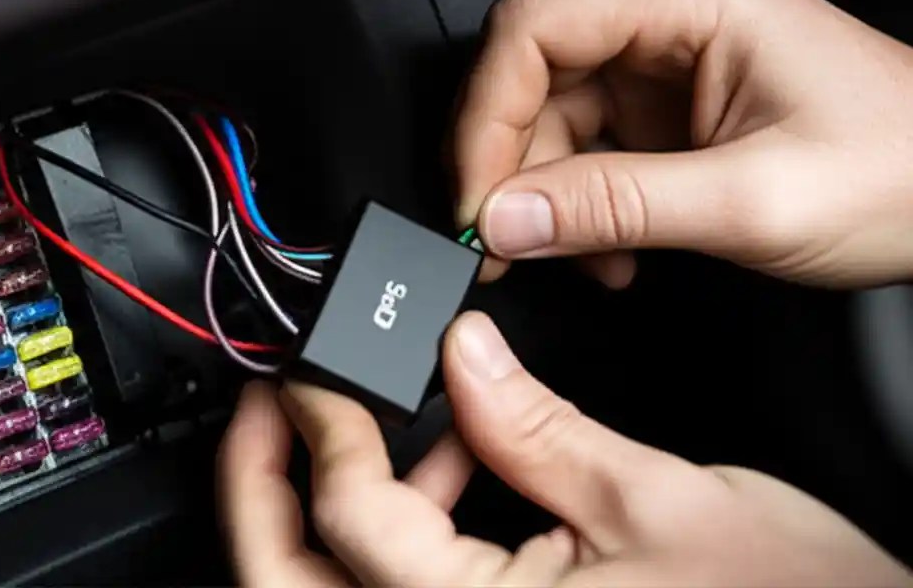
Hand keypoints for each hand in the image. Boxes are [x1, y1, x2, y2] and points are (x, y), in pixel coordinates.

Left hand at [218, 312, 911, 585]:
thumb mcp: (653, 499)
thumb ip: (533, 423)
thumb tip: (458, 352)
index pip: (350, 516)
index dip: (321, 427)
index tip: (312, 371)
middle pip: (294, 578)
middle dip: (263, 490)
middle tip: (269, 413)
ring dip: (332, 508)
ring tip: (361, 426)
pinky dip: (400, 533)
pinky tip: (445, 471)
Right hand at [454, 0, 912, 288]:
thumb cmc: (902, 171)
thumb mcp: (749, 201)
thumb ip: (616, 206)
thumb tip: (505, 217)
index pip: (533, 28)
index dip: (486, 115)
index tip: (477, 197)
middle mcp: (668, 18)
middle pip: (529, 74)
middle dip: (506, 163)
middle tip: (497, 240)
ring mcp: (665, 65)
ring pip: (550, 120)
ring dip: (546, 199)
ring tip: (571, 259)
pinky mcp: (668, 112)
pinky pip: (587, 152)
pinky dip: (580, 210)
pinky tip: (609, 254)